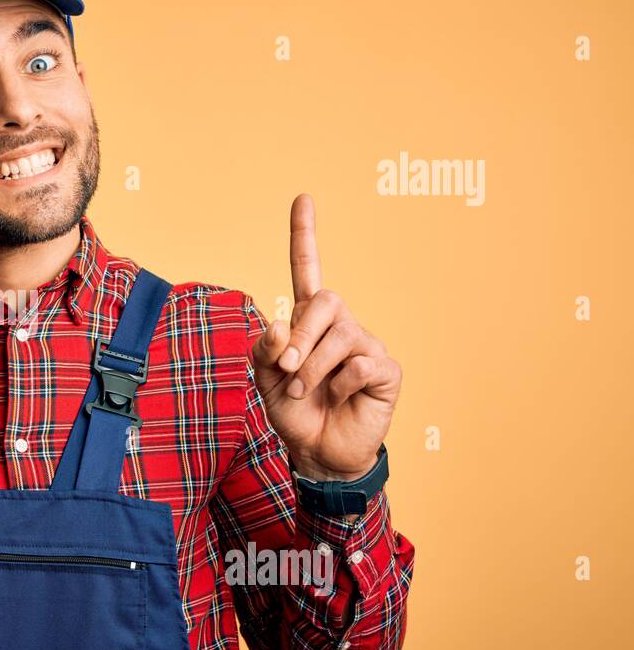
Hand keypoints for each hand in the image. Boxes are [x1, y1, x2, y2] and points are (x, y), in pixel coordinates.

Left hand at [249, 194, 401, 481]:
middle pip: (326, 300)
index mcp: (308, 320)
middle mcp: (340, 324)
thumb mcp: (264, 379)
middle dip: (302, 336)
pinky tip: (340, 398)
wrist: (316, 451)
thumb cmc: (292, 410)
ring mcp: (366, 344)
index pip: (307, 269)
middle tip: (287, 370)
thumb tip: (279, 324)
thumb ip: (266, 350)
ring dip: (312, 370)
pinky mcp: (385, 369)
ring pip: (340, 336)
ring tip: (304, 392)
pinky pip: (360, 364)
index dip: (305, 235)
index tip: (303, 198)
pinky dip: (339, 386)